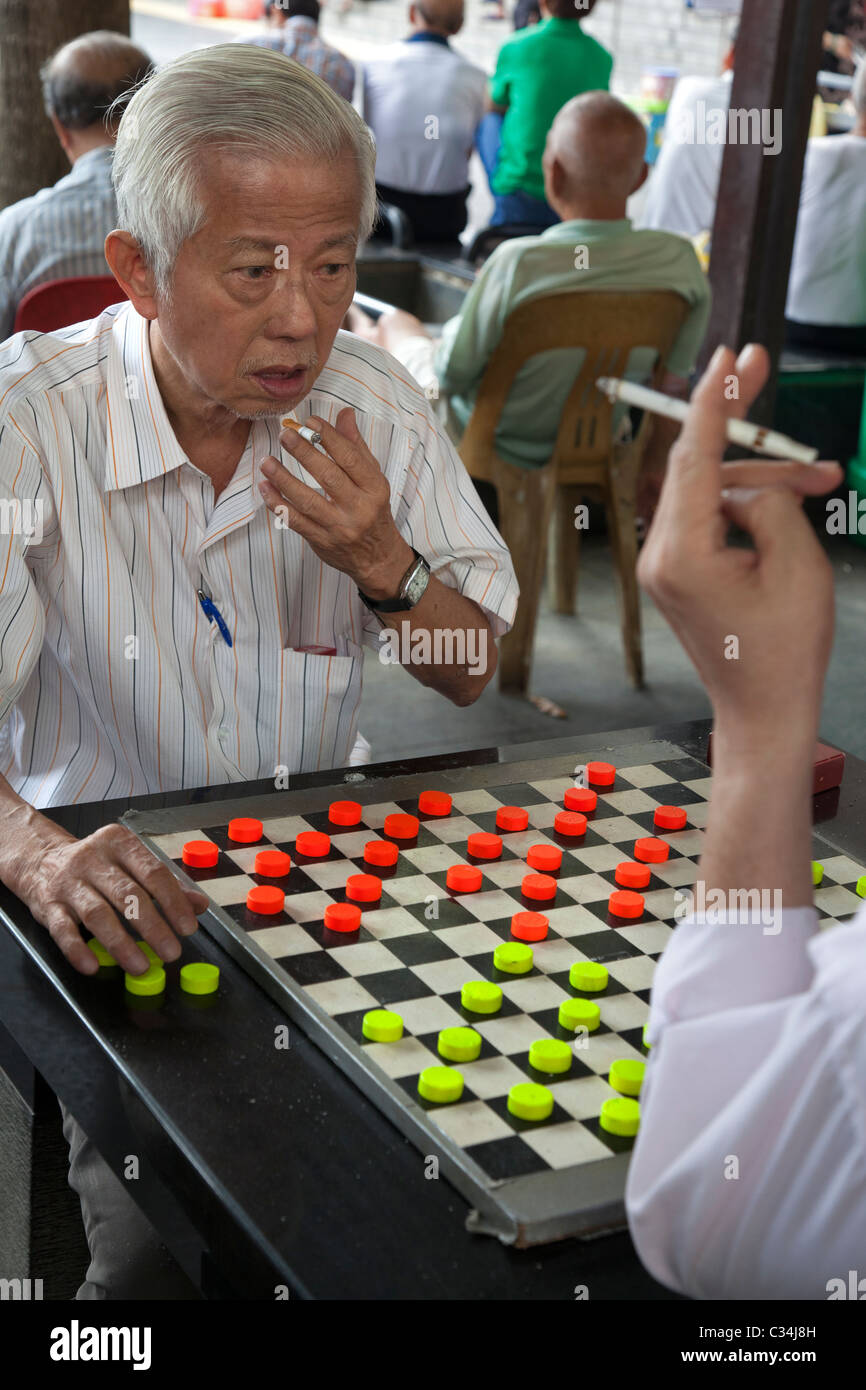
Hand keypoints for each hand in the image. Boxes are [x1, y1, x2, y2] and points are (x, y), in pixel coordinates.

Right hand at [8, 810, 206, 976]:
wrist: (40, 860)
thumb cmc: (96, 865)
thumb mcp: (131, 865)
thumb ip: (166, 884)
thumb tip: (199, 905)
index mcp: (119, 843)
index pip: (153, 873)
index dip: (173, 902)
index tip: (188, 927)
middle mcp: (92, 859)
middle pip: (127, 895)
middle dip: (153, 927)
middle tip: (171, 951)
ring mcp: (68, 882)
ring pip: (97, 914)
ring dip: (121, 944)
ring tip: (141, 966)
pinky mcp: (48, 905)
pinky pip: (62, 930)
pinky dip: (77, 950)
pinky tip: (92, 966)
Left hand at [258, 407, 413, 597]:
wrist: (377, 558)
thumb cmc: (373, 511)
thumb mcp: (373, 479)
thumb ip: (356, 447)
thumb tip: (344, 414)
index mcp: (374, 488)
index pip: (350, 458)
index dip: (329, 438)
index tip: (310, 422)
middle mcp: (358, 508)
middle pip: (328, 476)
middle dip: (304, 453)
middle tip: (284, 435)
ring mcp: (338, 527)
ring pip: (307, 500)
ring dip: (283, 479)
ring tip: (267, 461)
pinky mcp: (320, 540)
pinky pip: (295, 520)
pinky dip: (277, 503)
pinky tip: (265, 487)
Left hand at [637, 344, 841, 738]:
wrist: (763, 710)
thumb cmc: (782, 651)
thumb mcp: (797, 565)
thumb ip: (773, 504)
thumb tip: (754, 483)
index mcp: (683, 554)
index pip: (693, 456)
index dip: (712, 399)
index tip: (728, 357)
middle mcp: (661, 554)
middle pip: (700, 465)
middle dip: (747, 430)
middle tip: (765, 368)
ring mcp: (665, 564)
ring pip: (711, 490)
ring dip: (764, 478)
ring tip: (825, 479)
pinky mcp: (678, 570)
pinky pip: (710, 516)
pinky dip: (749, 506)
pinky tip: (793, 504)